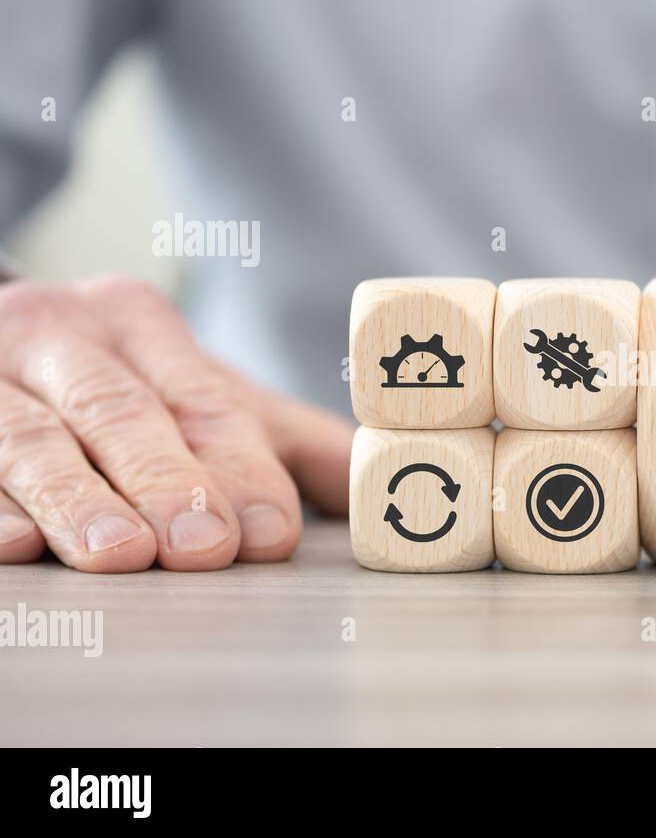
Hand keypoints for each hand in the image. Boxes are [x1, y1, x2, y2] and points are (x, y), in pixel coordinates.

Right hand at [0, 276, 352, 571]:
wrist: (0, 343)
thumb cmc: (125, 387)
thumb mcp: (207, 398)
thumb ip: (292, 444)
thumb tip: (393, 488)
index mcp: (141, 322)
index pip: (202, 400)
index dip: (238, 468)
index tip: (268, 532)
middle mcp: (62, 334)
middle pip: (121, 411)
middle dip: (165, 482)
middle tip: (203, 548)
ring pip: (33, 436)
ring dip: (77, 500)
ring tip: (119, 555)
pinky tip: (13, 543)